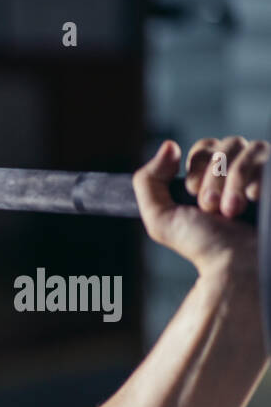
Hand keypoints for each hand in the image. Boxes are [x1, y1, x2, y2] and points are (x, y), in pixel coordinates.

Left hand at [132, 136, 265, 275]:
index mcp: (213, 177)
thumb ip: (148, 182)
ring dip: (234, 180)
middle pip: (228, 143)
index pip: (206, 147)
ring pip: (252, 147)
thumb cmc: (202, 244)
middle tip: (211, 207)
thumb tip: (169, 145)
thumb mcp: (160, 217)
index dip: (197, 166)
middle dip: (214, 176)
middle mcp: (241, 170)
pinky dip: (255, 178)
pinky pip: (268, 158)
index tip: (193, 196)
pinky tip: (254, 199)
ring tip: (231, 210)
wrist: (236, 263)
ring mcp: (264, 172)